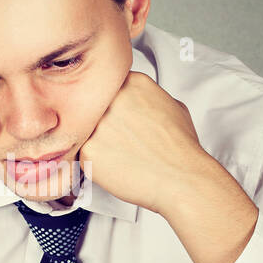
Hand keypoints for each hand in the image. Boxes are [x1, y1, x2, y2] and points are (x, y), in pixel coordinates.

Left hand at [76, 71, 210, 213]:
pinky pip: (81, 154)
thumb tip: (139, 102)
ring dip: (96, 142)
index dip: (108, 104)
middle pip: (92, 107)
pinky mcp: (89, 149)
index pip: (106, 86)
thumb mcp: (173, 106)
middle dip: (100, 123)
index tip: (114, 115)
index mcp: (133, 83)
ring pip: (84, 130)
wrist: (181, 179)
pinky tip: (115, 166)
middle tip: (115, 138)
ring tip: (119, 154)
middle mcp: (114, 99)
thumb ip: (148, 98)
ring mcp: (99, 123)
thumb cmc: (180, 149)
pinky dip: (94, 163)